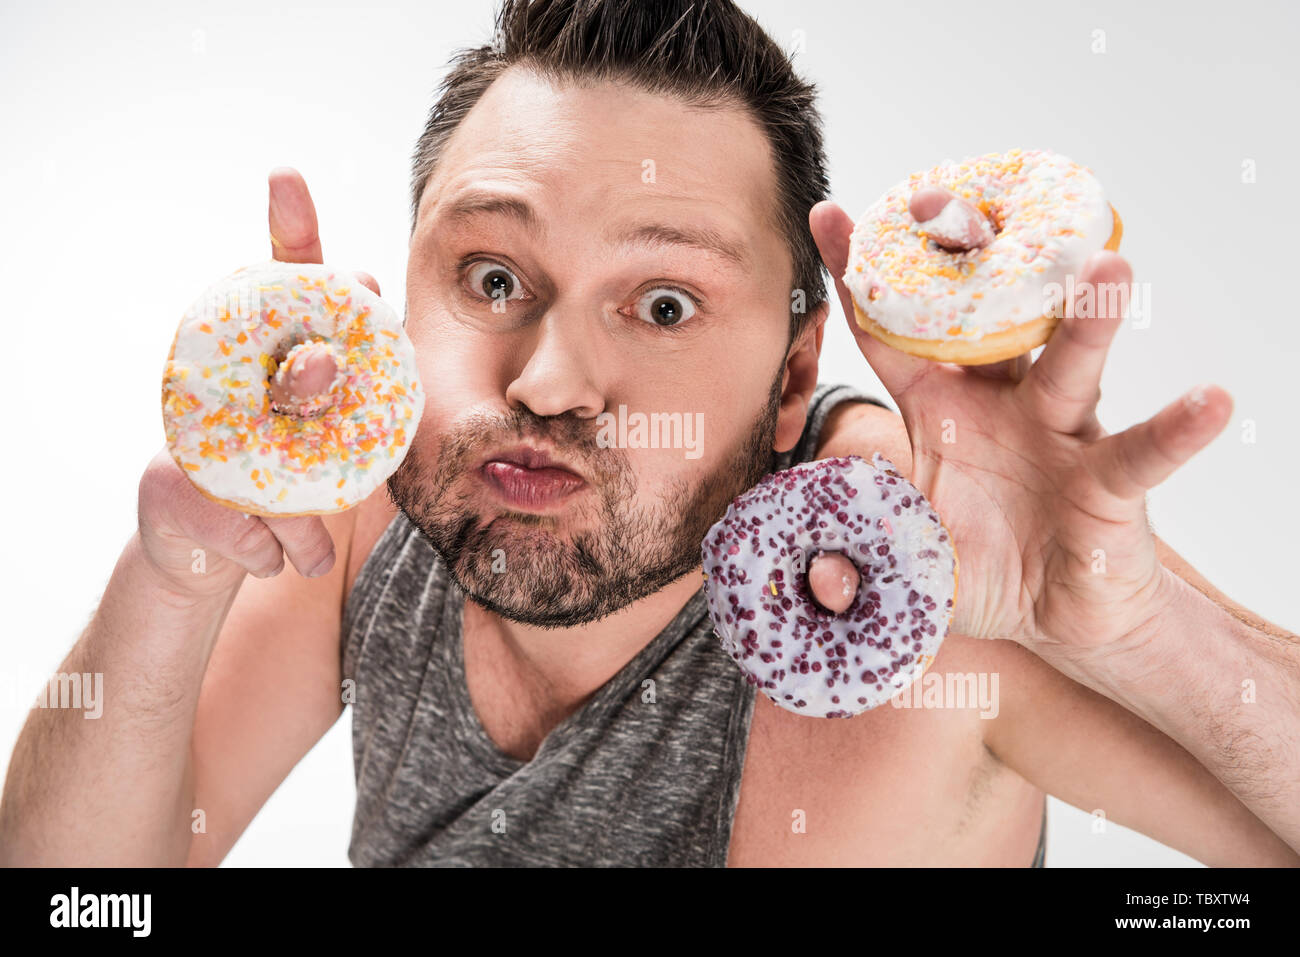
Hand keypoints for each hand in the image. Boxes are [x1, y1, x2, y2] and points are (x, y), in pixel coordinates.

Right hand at [139, 168, 379, 600]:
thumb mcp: (333, 452)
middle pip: (279, 362)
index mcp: (272, 361)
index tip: (286, 180)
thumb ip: (352, 413)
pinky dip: (279, 550)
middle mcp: (222, 382)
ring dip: (303, 517)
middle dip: (309, 373)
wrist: (220, 556)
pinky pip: (256, 525)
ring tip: (308, 543)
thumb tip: (331, 360)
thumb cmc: (287, 486)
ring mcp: (187, 433)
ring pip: (276, 467)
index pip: (283, 284)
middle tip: (327, 373)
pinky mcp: (170, 489)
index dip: (289, 228)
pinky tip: (269, 555)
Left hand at [807, 197, 1232, 657]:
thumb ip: (866, 553)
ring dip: (1090, 320)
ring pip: (1071, 366)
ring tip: (1108, 270)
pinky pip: (1143, 452)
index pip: (893, 336)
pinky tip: (1210, 402)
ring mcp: (1060, 436)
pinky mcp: (1111, 482)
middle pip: (985, 325)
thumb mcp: (911, 558)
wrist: (1059, 616)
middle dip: (969, 265)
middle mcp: (1001, 406)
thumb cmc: (986, 566)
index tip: (831, 216)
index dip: (861, 281)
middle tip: (946, 203)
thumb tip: (824, 573)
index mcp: (940, 412)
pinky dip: (1177, 430)